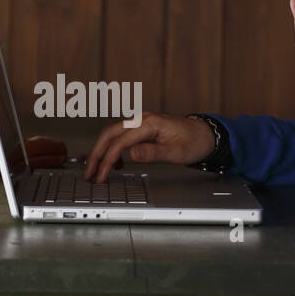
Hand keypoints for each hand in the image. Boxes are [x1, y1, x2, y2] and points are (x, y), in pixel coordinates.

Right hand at [82, 112, 213, 182]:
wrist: (205, 134)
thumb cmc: (193, 141)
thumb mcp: (175, 152)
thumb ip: (152, 153)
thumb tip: (131, 154)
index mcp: (149, 123)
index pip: (120, 142)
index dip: (107, 160)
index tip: (101, 175)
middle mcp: (141, 119)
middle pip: (108, 134)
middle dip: (96, 154)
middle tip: (89, 172)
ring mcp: (140, 122)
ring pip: (112, 134)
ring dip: (101, 151)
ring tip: (96, 170)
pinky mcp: (141, 128)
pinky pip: (120, 137)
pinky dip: (112, 149)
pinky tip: (114, 164)